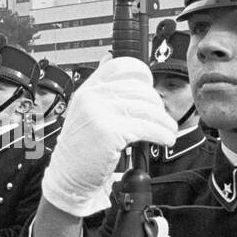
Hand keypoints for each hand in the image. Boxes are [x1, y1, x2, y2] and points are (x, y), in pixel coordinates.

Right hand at [41, 58, 176, 216]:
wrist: (68, 178)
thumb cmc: (79, 151)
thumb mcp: (84, 113)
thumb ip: (99, 91)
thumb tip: (109, 58)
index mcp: (86, 90)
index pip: (118, 67)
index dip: (140, 74)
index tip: (150, 87)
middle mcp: (91, 97)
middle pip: (139, 89)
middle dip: (157, 105)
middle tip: (162, 118)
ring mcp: (99, 113)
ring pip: (146, 109)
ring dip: (164, 121)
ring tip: (169, 131)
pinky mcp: (110, 131)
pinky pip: (146, 128)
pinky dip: (161, 134)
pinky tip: (165, 138)